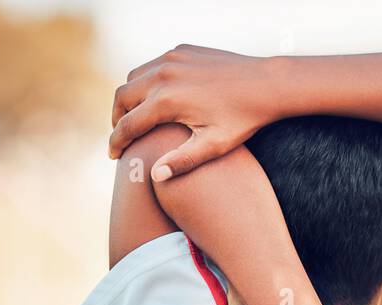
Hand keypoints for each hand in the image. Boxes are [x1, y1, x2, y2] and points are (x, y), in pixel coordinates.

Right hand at [109, 46, 279, 180]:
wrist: (267, 83)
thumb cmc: (242, 119)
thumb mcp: (214, 145)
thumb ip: (183, 161)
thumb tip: (155, 176)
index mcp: (167, 101)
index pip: (127, 125)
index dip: (117, 143)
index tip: (113, 157)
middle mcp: (164, 74)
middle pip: (122, 97)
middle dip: (116, 119)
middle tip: (122, 137)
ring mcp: (172, 58)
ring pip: (133, 77)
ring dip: (128, 98)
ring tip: (134, 118)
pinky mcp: (182, 51)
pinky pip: (152, 65)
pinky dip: (145, 82)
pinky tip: (154, 99)